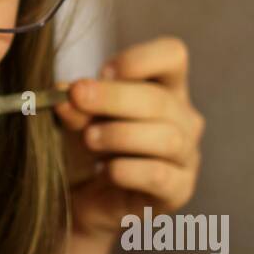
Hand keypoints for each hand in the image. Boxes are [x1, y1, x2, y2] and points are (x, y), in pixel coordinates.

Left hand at [52, 36, 204, 239]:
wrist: (83, 198)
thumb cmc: (88, 146)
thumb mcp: (77, 117)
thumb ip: (76, 103)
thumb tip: (66, 92)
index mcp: (164, 87)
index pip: (173, 55)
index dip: (140, 58)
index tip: (103, 71)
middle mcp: (183, 118)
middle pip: (161, 100)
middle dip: (114, 97)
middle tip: (77, 97)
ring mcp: (186, 155)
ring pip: (166, 138)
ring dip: (120, 135)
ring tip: (89, 139)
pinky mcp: (179, 190)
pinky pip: (160, 176)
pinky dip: (128, 171)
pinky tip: (106, 171)